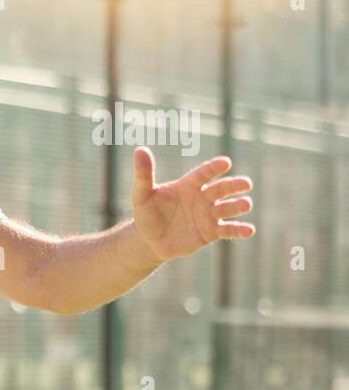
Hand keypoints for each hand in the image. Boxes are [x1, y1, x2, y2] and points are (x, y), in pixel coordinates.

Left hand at [131, 147, 255, 261]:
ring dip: (238, 206)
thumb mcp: (142, 194)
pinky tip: (250, 230)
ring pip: (227, 208)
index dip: (214, 168)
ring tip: (246, 204)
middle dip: (234, 186)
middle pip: (221, 189)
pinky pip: (228, 230)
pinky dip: (239, 230)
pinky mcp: (211, 232)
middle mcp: (202, 197)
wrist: (149, 240)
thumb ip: (143, 174)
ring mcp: (208, 215)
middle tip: (246, 183)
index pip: (203, 174)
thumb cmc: (146, 213)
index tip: (225, 162)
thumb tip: (140, 150)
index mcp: (188, 185)